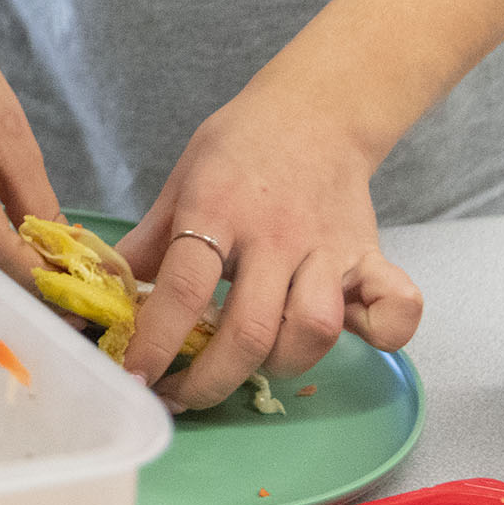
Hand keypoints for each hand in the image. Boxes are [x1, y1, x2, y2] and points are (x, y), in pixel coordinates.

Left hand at [114, 87, 422, 409]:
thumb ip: (150, 240)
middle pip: (251, 328)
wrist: (315, 108)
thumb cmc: (239, 148)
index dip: (156, 343)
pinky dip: (380, 334)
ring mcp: (328, 247)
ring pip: (314, 329)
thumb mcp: (181, 181)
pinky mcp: (371, 255)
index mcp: (216, 210)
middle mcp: (275, 234)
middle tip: (183, 396)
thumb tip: (107, 291)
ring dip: (280, 362)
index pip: (183, 288)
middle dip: (211, 380)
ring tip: (251, 362)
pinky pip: (396, 307)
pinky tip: (350, 336)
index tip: (135, 377)